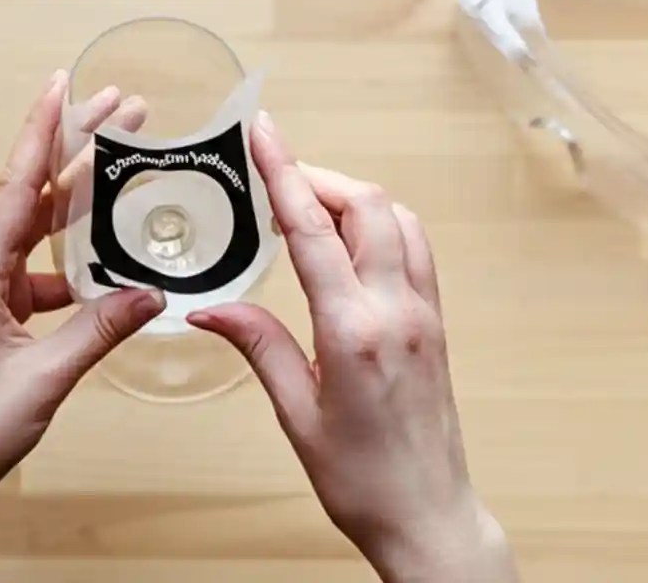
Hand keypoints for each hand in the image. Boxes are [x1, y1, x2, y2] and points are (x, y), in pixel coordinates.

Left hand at [0, 71, 164, 581]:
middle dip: (76, 147)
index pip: (17, 185)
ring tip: (125, 165)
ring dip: (78, 199)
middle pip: (30, 192)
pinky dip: (69, 258)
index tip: (64, 82)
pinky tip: (106, 262)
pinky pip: (32, 267)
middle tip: (123, 107)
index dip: (43, 130)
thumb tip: (150, 293)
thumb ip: (99, 329)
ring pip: (33, 228)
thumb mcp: (46, 379)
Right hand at [189, 113, 517, 582]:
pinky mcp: (436, 323)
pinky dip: (381, 223)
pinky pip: (414, 248)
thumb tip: (210, 307)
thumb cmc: (362, 480)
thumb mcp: (296, 414)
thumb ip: (258, 345)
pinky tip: (350, 238)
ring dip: (352, 196)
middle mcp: (398, 311)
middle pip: (366, 206)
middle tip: (274, 172)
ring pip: (398, 219)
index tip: (264, 132)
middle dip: (318, 175)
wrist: (428, 516)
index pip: (314, 230)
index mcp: (355, 332)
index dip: (284, 172)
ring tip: (307, 203)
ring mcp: (425, 313)